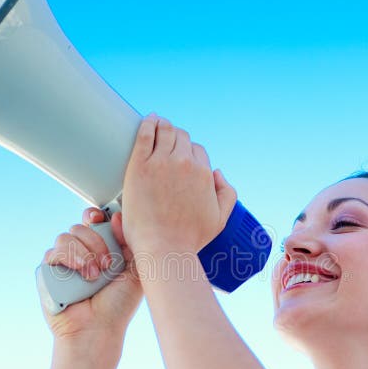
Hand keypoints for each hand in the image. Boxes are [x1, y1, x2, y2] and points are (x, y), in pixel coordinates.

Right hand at [40, 207, 142, 341]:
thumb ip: (129, 242)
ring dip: (83, 253)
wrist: (98, 329)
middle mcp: (80, 254)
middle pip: (79, 227)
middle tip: (107, 265)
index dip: (94, 215)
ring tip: (94, 275)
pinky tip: (80, 276)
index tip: (100, 217)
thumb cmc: (118, 305)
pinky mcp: (48, 273)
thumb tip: (117, 216)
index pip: (92, 222)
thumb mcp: (134, 270)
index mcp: (100, 250)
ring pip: (65, 237)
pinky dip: (69, 260)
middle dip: (95, 242)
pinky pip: (52, 253)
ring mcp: (63, 263)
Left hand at [122, 114, 237, 255]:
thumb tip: (217, 173)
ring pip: (165, 131)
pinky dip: (148, 123)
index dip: (189, 152)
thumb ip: (227, 194)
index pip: (197, 150)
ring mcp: (161, 163)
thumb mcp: (220, 218)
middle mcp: (185, 163)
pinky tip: (148, 120)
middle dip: (176, 137)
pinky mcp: (139, 166)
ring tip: (156, 124)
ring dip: (162, 125)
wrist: (164, 248)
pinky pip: (144, 134)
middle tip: (166, 140)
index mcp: (204, 174)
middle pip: (181, 137)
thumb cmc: (190, 239)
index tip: (180, 154)